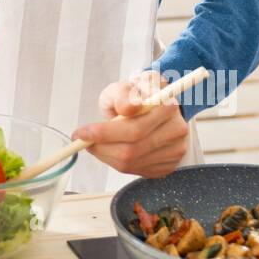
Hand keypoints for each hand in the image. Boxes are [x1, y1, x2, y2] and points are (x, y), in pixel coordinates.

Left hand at [70, 70, 188, 177]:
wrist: (151, 106)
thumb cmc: (135, 96)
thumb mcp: (125, 87)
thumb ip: (124, 95)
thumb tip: (127, 109)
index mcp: (167, 105)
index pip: (134, 128)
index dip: (104, 133)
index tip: (81, 133)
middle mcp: (176, 130)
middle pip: (132, 149)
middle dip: (100, 147)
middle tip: (81, 140)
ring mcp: (175, 150)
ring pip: (131, 162)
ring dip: (105, 155)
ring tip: (93, 143)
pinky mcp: (168, 165)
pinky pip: (135, 170)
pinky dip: (115, 162)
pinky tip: (110, 150)